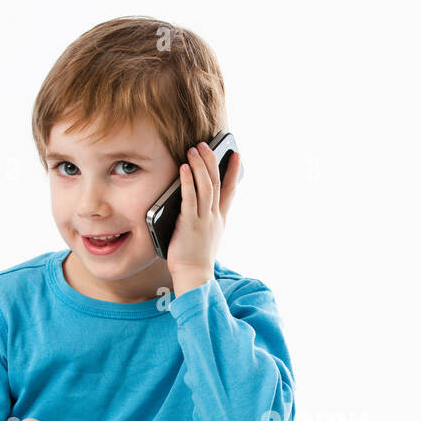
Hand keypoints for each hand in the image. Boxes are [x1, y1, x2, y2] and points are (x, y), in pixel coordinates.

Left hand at [165, 142, 241, 278]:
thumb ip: (206, 218)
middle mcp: (214, 217)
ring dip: (200, 166)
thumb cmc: (195, 257)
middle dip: (212, 161)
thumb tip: (196, 201)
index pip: (230, 191)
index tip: (236, 154)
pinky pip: (190, 199)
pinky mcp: (190, 225)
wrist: (194, 275)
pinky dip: (188, 182)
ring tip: (193, 150)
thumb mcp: (207, 235)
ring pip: (206, 187)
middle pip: (217, 183)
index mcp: (220, 219)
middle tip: (206, 144)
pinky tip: (184, 169)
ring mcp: (203, 220)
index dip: (233, 171)